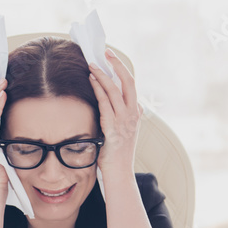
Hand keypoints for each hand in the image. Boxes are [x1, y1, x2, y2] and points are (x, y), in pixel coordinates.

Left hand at [88, 49, 142, 174]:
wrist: (119, 175)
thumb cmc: (116, 155)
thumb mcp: (123, 132)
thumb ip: (122, 117)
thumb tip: (119, 104)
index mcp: (136, 114)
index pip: (131, 85)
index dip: (121, 69)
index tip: (111, 58)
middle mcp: (133, 115)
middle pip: (128, 82)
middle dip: (116, 65)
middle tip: (105, 52)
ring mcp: (125, 122)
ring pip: (115, 91)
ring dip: (103, 75)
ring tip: (92, 64)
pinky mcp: (114, 129)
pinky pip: (106, 104)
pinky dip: (99, 89)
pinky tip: (91, 80)